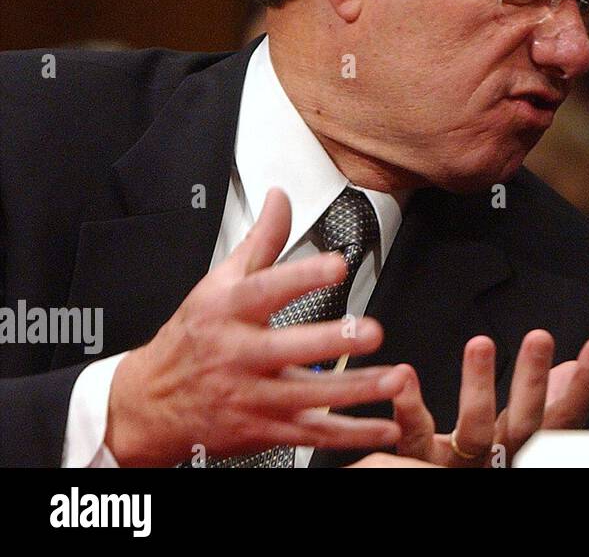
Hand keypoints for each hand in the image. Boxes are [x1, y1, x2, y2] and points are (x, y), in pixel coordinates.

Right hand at [105, 188, 407, 465]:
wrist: (148, 404)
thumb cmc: (191, 338)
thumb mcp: (217, 282)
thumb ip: (261, 241)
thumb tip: (281, 197)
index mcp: (230, 311)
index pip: (267, 289)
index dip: (302, 276)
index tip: (337, 264)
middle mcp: (240, 354)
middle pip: (289, 349)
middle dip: (333, 341)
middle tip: (373, 331)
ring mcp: (252, 396)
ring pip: (309, 397)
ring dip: (356, 391)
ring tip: (396, 381)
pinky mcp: (264, 429)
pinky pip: (313, 434)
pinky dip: (351, 435)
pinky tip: (385, 429)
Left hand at [368, 330, 588, 467]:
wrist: (448, 488)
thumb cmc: (487, 461)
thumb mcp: (524, 434)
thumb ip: (548, 401)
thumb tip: (570, 367)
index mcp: (527, 448)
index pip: (564, 417)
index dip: (584, 384)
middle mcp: (500, 461)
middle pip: (525, 423)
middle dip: (533, 379)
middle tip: (540, 338)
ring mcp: (462, 466)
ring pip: (475, 429)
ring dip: (478, 385)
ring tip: (481, 345)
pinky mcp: (422, 464)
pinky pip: (415, 438)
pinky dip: (408, 407)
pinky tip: (406, 377)